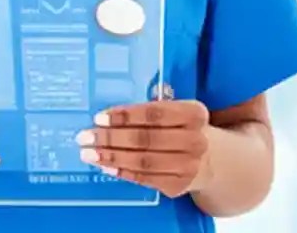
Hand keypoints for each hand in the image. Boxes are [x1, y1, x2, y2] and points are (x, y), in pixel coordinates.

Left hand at [76, 100, 210, 197]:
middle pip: (145, 139)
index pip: (154, 113)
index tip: (100, 118)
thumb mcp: (176, 111)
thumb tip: (107, 117)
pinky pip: (145, 178)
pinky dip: (123, 172)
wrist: (211, 159)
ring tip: (89, 153)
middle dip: (111, 138)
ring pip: (143, 161)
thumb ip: (148, 111)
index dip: (125, 116)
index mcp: (194, 114)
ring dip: (112, 157)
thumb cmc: (182, 128)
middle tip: (86, 136)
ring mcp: (189, 166)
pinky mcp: (179, 185)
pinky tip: (106, 166)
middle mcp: (195, 140)